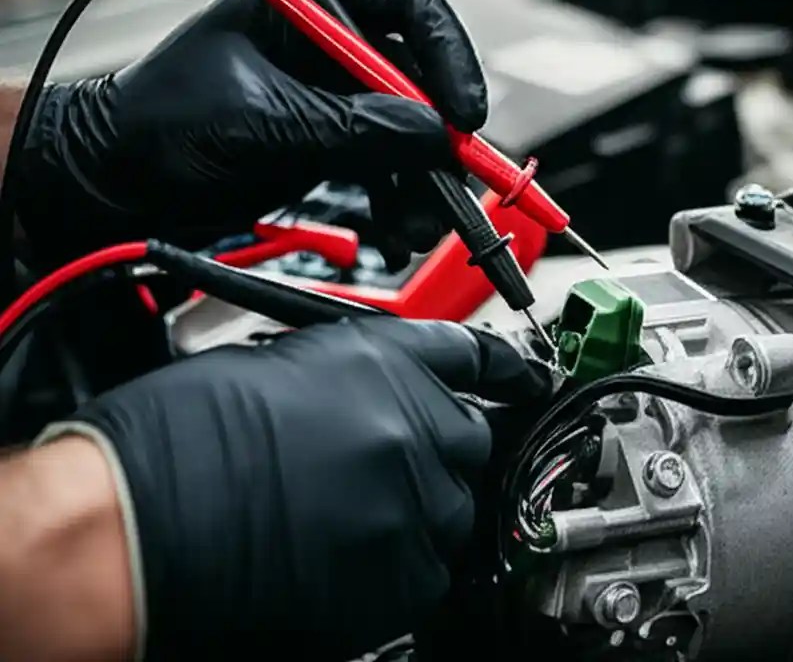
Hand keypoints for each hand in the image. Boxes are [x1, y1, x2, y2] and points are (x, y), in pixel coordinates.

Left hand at [12, 0, 484, 268]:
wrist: (115, 188)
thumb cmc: (153, 125)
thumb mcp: (256, 120)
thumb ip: (347, 127)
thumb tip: (428, 134)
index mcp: (305, 4)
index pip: (404, 1)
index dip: (445, 48)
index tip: (461, 108)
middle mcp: (331, 47)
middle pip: (421, 77)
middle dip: (441, 134)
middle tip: (452, 178)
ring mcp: (337, 101)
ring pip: (414, 133)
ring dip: (426, 182)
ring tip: (418, 223)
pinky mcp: (336, 149)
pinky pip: (392, 171)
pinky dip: (403, 202)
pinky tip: (400, 229)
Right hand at [46, 318, 548, 659]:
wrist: (130, 529)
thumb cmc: (171, 446)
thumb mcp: (270, 366)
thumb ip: (347, 377)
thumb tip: (371, 397)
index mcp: (380, 358)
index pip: (474, 355)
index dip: (504, 368)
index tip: (528, 376)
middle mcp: (413, 422)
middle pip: (472, 435)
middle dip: (440, 447)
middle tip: (388, 466)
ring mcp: (416, 499)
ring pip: (457, 505)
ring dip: (420, 508)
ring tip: (346, 518)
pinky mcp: (405, 573)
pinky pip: (434, 566)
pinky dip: (403, 562)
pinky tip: (346, 557)